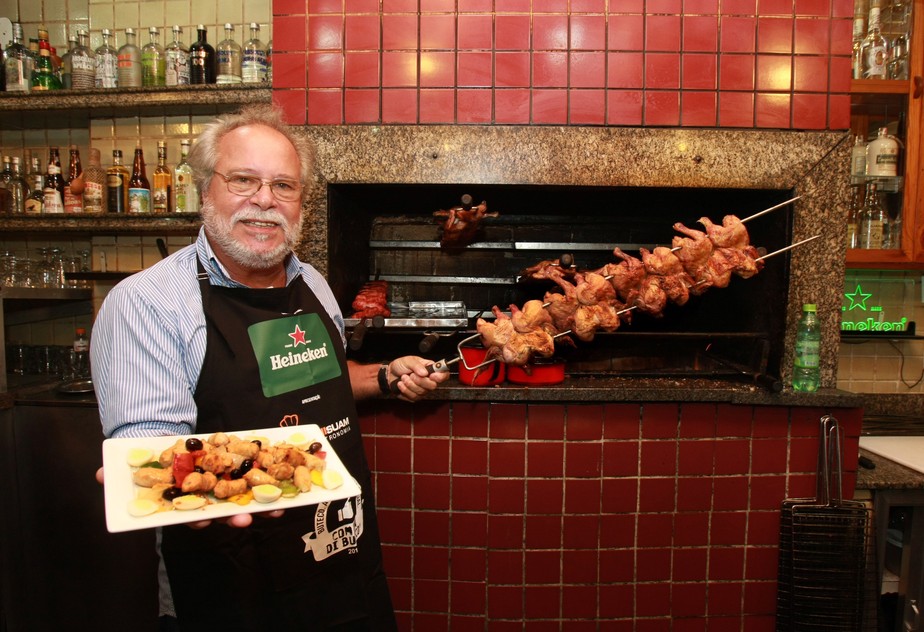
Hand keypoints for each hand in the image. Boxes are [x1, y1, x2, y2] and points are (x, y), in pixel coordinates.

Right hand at [95, 467, 283, 528]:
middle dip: (235, 516)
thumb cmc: (156, 458)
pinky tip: (288, 484)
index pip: (187, 512)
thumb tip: (98, 475)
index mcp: (182, 498)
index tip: (204, 522)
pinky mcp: (244, 470)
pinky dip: (274, 482)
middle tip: (245, 519)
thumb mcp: (135, 460)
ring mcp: (227, 487)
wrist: (172, 444)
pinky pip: (260, 479)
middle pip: (222, 511)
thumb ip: (115, 469)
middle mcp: (206, 498)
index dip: (196, 517)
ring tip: (276, 507)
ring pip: (246, 499)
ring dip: (261, 504)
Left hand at [388, 355, 449, 401]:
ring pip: (422, 392)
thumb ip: (417, 365)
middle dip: (420, 381)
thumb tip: (424, 372)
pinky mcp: (415, 397)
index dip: (441, 376)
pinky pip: (413, 397)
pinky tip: (401, 384)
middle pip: (433, 386)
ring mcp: (423, 390)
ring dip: (410, 384)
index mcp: (430, 369)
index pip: (444, 375)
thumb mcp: (408, 360)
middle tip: (411, 375)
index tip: (432, 375)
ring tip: (403, 377)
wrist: (390, 374)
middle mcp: (429, 380)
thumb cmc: (401, 365)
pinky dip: (405, 389)